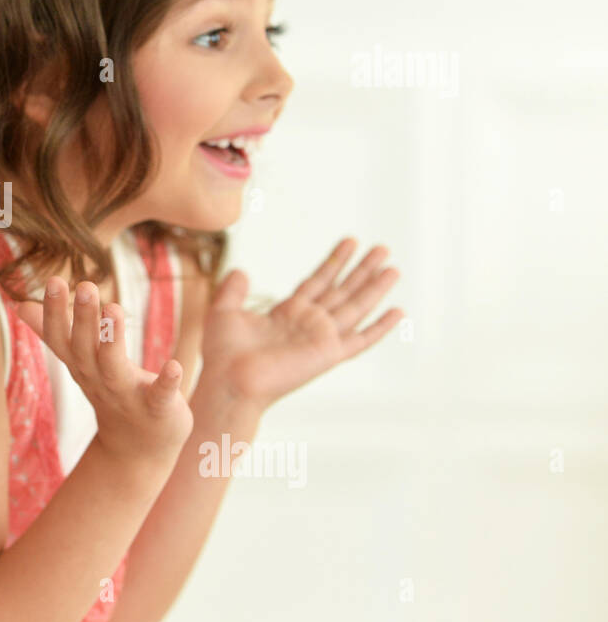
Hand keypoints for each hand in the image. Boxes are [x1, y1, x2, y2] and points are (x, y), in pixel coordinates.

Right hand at [17, 278, 191, 470]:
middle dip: (84, 318)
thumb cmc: (109, 392)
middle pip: (85, 348)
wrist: (138, 447)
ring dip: (113, 340)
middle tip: (85, 285)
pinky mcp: (157, 408)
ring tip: (114, 308)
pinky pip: (160, 395)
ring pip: (114, 367)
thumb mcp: (79, 362)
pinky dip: (167, 382)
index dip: (55, 312)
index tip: (54, 281)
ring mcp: (126, 395)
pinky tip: (175, 365)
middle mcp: (97, 379)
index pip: (60, 338)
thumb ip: (52, 332)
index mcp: (80, 364)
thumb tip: (19, 306)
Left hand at [199, 238, 404, 412]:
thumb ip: (233, 290)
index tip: (350, 241)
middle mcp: (309, 324)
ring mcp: (321, 339)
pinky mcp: (328, 354)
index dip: (334, 262)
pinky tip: (398, 312)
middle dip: (362, 269)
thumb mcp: (224, 311)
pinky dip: (380, 327)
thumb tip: (240, 271)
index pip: (317, 282)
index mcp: (288, 314)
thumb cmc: (223, 354)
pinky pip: (361, 340)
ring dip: (375, 288)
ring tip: (393, 268)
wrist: (230, 380)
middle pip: (342, 290)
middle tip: (382, 248)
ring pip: (356, 307)